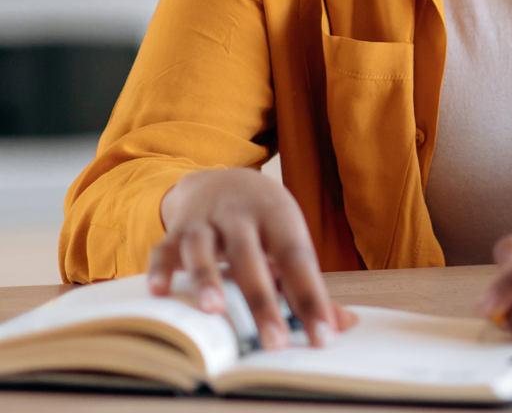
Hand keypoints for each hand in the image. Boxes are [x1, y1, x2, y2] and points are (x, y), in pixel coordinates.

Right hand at [149, 168, 356, 348]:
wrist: (223, 179)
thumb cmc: (264, 220)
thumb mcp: (289, 239)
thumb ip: (308, 283)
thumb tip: (342, 324)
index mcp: (278, 216)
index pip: (298, 258)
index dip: (311, 297)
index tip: (323, 336)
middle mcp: (241, 214)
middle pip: (251, 255)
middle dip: (262, 299)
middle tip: (275, 342)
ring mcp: (206, 221)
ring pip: (203, 247)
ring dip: (207, 277)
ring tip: (214, 311)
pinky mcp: (176, 231)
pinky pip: (164, 248)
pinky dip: (160, 269)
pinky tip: (159, 293)